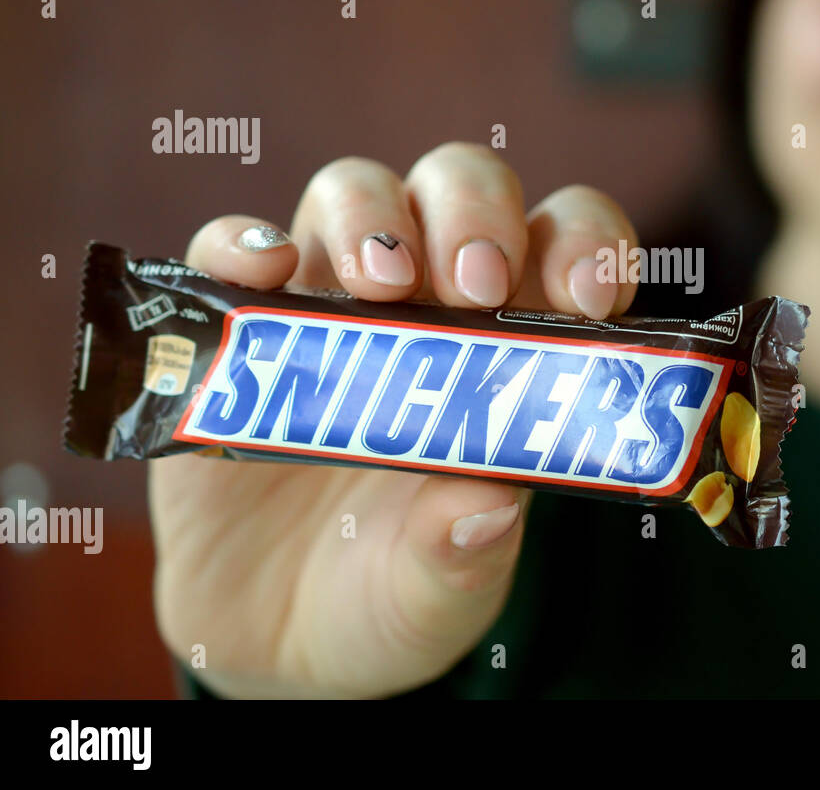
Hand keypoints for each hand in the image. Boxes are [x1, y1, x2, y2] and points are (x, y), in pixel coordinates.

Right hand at [149, 143, 637, 697]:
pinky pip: (228, 249)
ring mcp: (326, 302)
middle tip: (477, 285)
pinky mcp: (231, 327)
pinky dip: (242, 242)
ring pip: (357, 192)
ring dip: (375, 218)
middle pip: (464, 188)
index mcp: (511, 344)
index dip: (585, 247)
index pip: (567, 244)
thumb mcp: (439, 591)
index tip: (585, 297)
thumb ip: (465, 551)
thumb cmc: (393, 591)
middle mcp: (426, 300)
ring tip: (381, 288)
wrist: (276, 638)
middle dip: (478, 216)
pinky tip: (263, 270)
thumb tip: (490, 500)